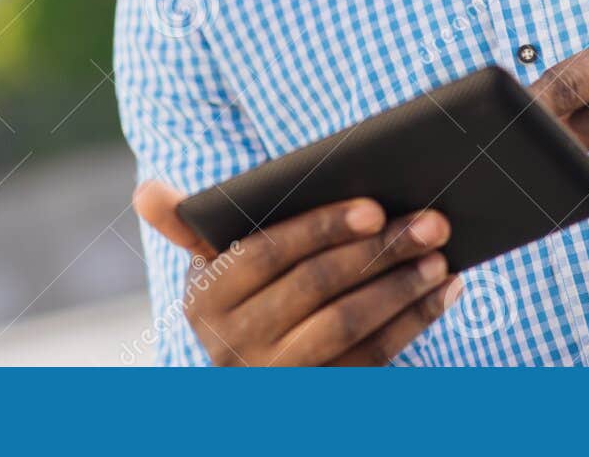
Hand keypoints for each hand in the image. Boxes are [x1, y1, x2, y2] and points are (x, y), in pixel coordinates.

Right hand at [133, 180, 462, 364]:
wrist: (255, 379)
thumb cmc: (245, 293)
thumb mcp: (212, 264)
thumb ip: (187, 224)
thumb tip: (145, 189)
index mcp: (206, 297)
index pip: (268, 253)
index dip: (321, 228)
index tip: (373, 207)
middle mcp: (232, 344)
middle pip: (316, 287)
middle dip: (379, 250)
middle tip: (433, 221)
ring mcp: (277, 378)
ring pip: (348, 326)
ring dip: (402, 289)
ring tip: (441, 255)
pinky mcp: (319, 399)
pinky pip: (372, 360)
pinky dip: (413, 322)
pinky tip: (444, 290)